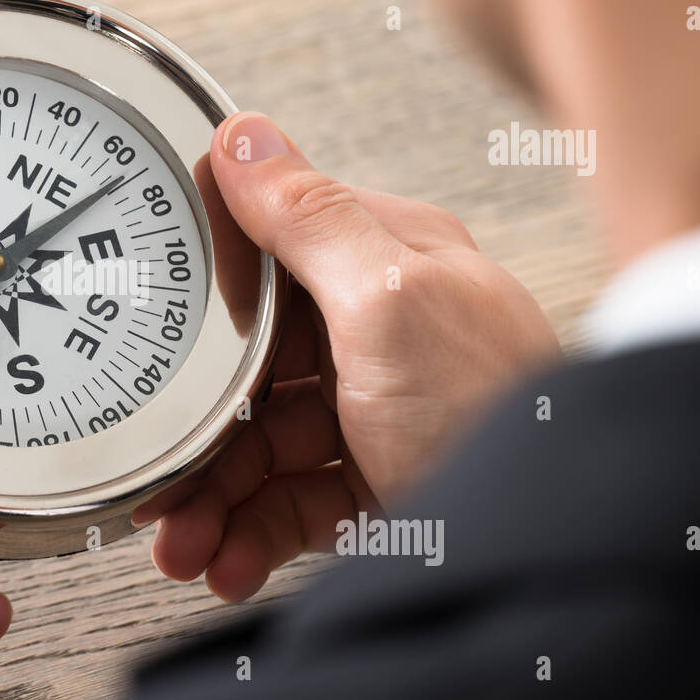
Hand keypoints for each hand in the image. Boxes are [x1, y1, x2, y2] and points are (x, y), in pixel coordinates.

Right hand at [134, 112, 559, 602]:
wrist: (547, 543)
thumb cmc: (491, 409)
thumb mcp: (389, 299)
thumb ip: (309, 221)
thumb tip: (243, 139)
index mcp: (386, 262)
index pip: (271, 256)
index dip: (209, 296)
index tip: (151, 333)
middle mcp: (377, 332)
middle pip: (253, 368)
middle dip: (196, 426)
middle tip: (155, 470)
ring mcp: (373, 412)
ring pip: (261, 446)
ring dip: (210, 498)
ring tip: (181, 543)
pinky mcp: (372, 483)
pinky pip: (287, 504)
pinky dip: (247, 535)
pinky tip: (223, 560)